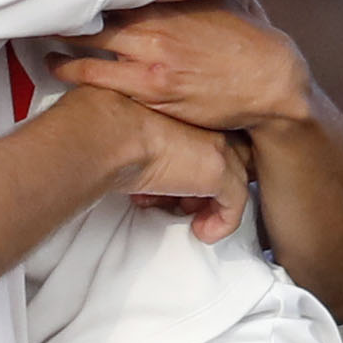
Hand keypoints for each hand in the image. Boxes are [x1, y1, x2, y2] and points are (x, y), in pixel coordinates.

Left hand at [45, 0, 315, 136]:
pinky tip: (54, 65)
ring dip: (58, 38)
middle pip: (95, 7)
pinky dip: (72, 69)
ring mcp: (151, 57)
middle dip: (63, 4)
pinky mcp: (150, 89)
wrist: (272, 82)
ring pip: (89, 42)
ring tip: (34, 33)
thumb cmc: (252, 39)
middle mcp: (158, 22)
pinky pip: (98, 77)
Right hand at [118, 103, 254, 241]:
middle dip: (212, 185)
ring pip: (235, 184)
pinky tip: (201, 232)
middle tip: (185, 203)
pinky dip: (221, 224)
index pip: (213, 139)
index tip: (177, 186)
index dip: (200, 165)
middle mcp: (210, 123)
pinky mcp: (219, 173)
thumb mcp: (131, 137)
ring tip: (192, 220)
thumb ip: (148, 148)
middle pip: (232, 159)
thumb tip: (144, 177)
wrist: (108, 135)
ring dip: (213, 207)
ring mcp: (218, 148)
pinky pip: (234, 206)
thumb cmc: (107, 132)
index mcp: (191, 110)